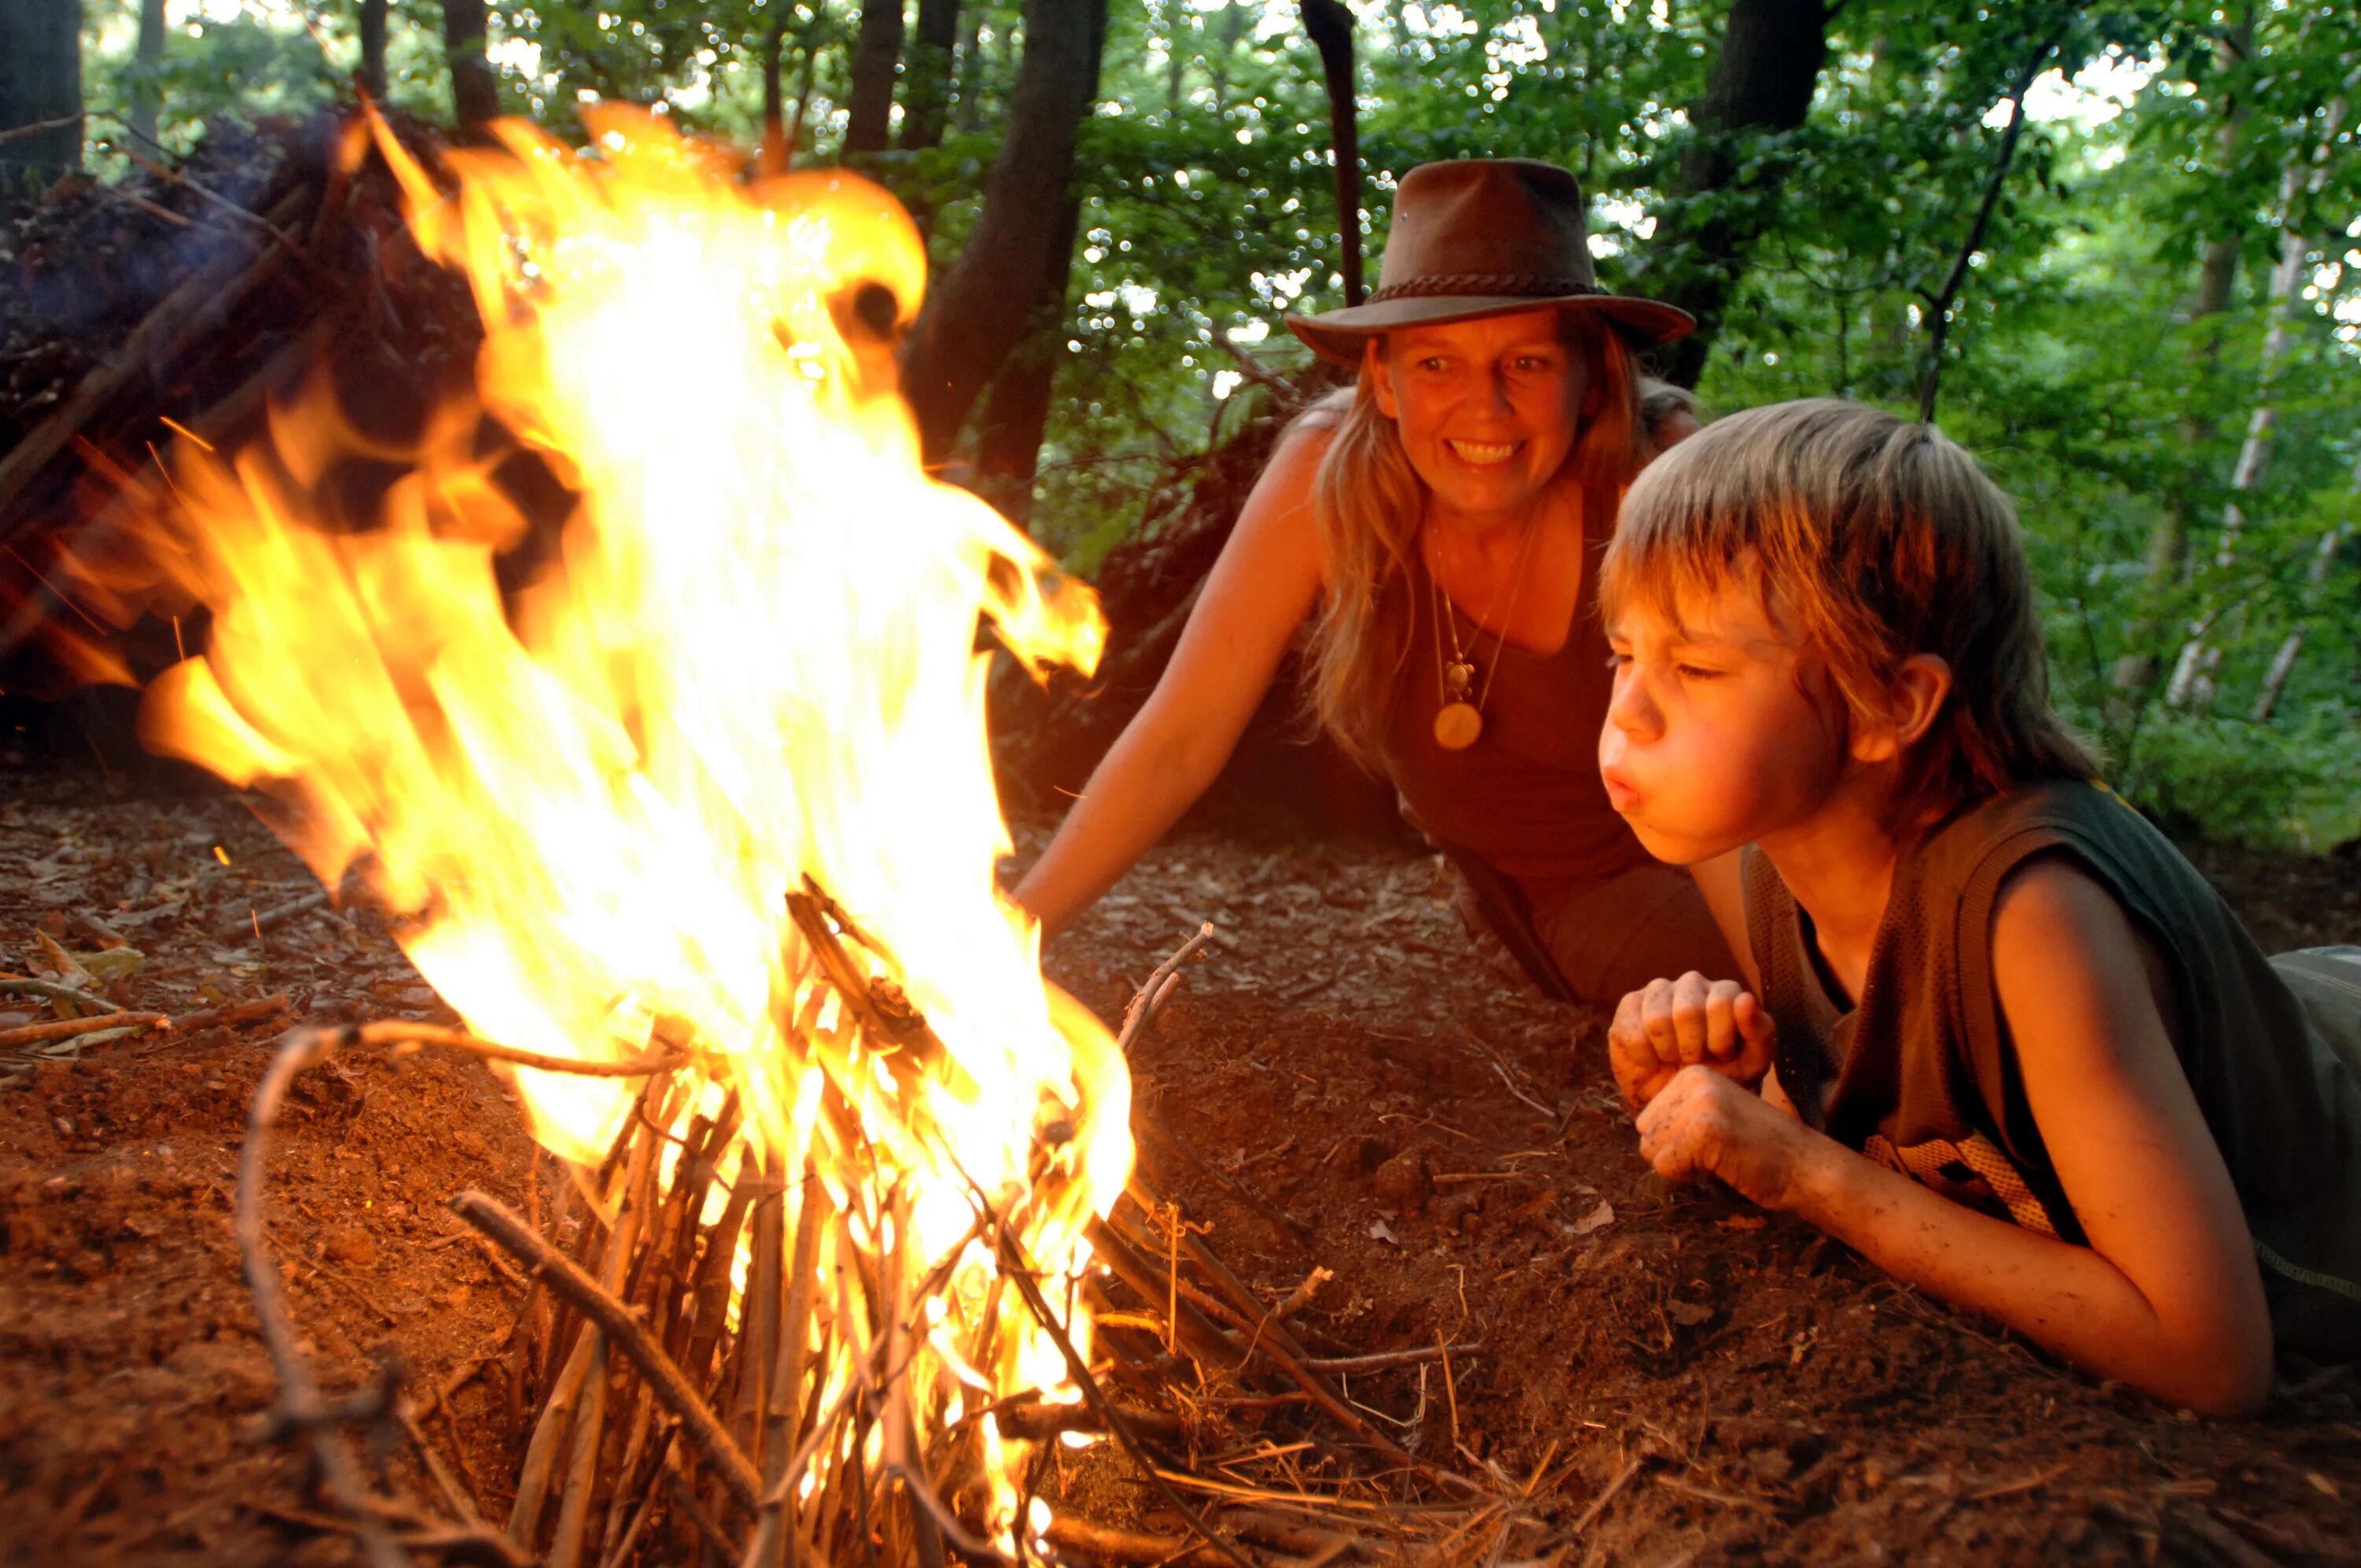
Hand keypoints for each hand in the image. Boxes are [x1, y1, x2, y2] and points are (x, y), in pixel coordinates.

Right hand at [1607, 971, 1775, 1110]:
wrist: (1683, 1099)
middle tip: (1695, 1061)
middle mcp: (1691, 983)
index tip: (1721, 1055)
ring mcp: (1657, 990)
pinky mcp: (1629, 1005)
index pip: (1722, 1002)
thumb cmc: (1722, 1076)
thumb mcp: (1753, 1062)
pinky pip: (1632, 1032)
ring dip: (1667, 1052)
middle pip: (1687, 1011)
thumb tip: (1745, 999)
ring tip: (1674, 1060)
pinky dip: (1644, 1057)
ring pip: (1657, 1019)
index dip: (1720, 1039)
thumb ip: (1760, 1032)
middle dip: (1693, 1049)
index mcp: (1725, 990)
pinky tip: (1652, 1061)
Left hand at [1634, 1065, 1811, 1210]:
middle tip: (1718, 1151)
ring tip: (1721, 1156)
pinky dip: (1688, 1177)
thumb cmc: (1757, 1148)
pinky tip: (1722, 1165)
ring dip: (1683, 1166)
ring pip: (1652, 1151)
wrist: (1804, 1165)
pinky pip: (1666, 1166)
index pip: (1647, 1120)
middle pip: (1645, 1134)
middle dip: (1675, 1154)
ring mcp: (1699, 1103)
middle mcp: (1693, 1080)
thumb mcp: (1714, 1115)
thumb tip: (1639, 1131)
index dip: (1676, 1142)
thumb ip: (1678, 1116)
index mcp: (1693, 1073)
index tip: (1715, 1139)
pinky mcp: (1705, 1130)